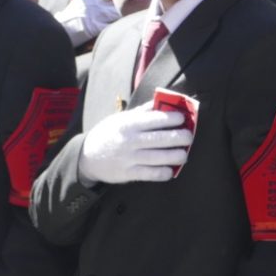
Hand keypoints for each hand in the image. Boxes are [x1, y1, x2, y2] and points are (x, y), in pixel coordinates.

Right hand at [77, 104, 192, 185]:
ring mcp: (129, 158)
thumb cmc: (108, 134)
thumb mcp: (120, 118)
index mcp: (128, 124)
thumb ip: (142, 111)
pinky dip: (163, 173)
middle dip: (179, 137)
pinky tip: (171, 170)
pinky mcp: (128, 173)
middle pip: (161, 138)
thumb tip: (162, 101)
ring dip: (176, 156)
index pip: (155, 119)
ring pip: (159, 157)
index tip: (183, 118)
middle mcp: (130, 140)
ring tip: (184, 155)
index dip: (172, 118)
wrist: (86, 156)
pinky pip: (150, 174)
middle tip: (189, 137)